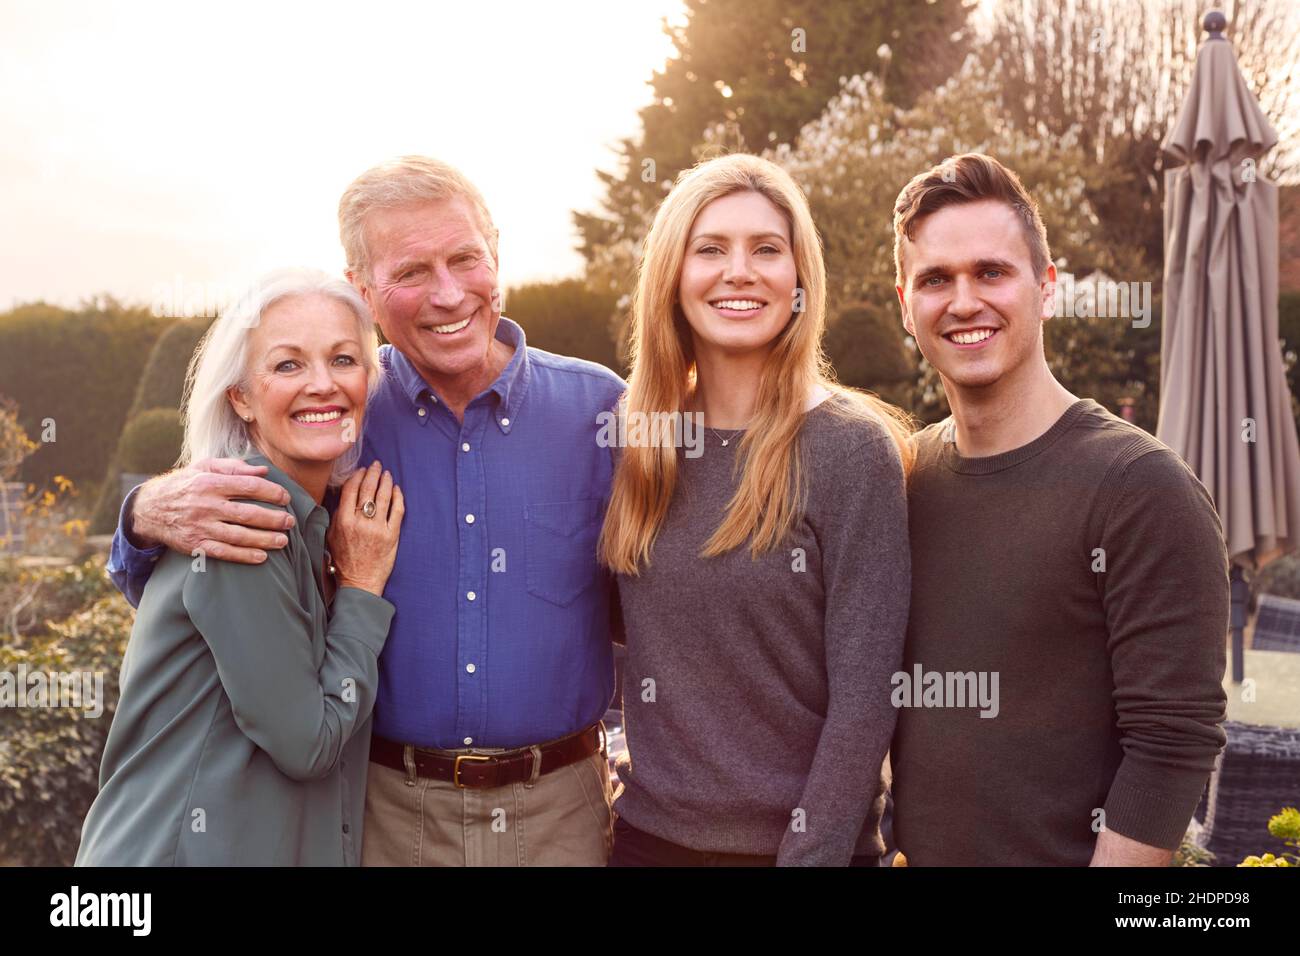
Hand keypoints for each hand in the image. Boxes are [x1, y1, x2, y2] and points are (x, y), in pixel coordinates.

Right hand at [129, 459, 293, 563]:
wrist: (149, 509)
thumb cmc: (184, 485)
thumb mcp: (204, 468)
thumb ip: (233, 467)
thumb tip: (264, 471)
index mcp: (210, 483)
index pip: (249, 487)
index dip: (271, 492)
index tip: (286, 498)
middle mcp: (206, 505)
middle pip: (247, 514)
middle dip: (273, 519)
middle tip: (290, 521)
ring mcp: (200, 527)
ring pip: (238, 536)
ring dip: (264, 539)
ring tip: (283, 541)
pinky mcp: (195, 545)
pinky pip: (224, 552)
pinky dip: (244, 556)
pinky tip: (262, 557)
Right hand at [327, 461, 403, 596]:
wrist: (359, 582)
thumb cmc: (343, 560)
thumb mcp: (331, 536)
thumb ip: (336, 515)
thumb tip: (344, 495)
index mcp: (343, 521)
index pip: (351, 489)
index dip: (357, 476)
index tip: (361, 470)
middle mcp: (360, 522)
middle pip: (368, 489)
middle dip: (373, 473)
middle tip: (376, 465)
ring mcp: (377, 528)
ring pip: (384, 497)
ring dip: (386, 482)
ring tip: (386, 474)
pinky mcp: (391, 535)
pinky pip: (397, 510)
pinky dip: (398, 497)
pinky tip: (397, 490)